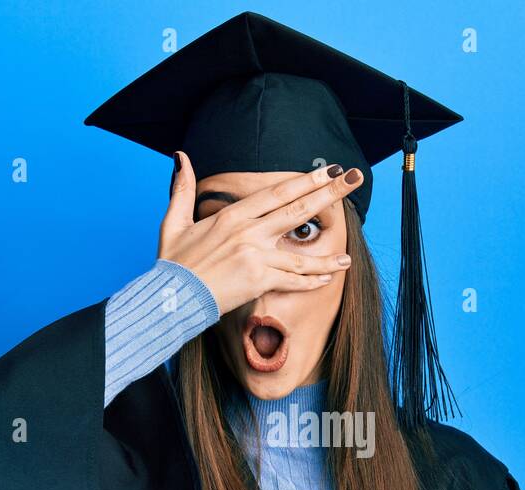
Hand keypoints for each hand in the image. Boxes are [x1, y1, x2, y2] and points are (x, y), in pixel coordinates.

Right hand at [157, 151, 361, 315]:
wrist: (170, 297)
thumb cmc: (173, 264)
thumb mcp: (174, 222)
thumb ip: (183, 189)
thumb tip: (181, 157)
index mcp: (232, 216)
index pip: (276, 192)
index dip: (305, 180)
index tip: (328, 170)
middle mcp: (248, 233)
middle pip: (297, 209)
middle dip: (329, 193)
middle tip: (354, 179)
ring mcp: (255, 257)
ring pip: (301, 254)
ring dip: (327, 256)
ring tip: (347, 257)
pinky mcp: (258, 281)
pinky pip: (292, 280)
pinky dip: (310, 281)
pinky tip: (326, 280)